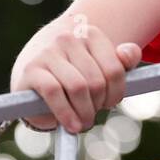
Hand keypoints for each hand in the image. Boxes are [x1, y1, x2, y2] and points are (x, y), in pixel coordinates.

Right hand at [10, 17, 141, 132]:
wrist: (35, 73)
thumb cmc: (76, 72)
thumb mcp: (103, 64)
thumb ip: (125, 59)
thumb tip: (128, 55)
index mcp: (91, 34)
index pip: (115, 69)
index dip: (116, 93)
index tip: (110, 104)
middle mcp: (69, 38)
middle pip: (97, 81)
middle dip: (98, 104)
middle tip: (92, 116)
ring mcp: (48, 52)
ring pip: (78, 87)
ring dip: (84, 112)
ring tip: (82, 123)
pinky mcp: (31, 69)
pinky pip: (54, 92)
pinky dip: (65, 112)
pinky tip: (71, 124)